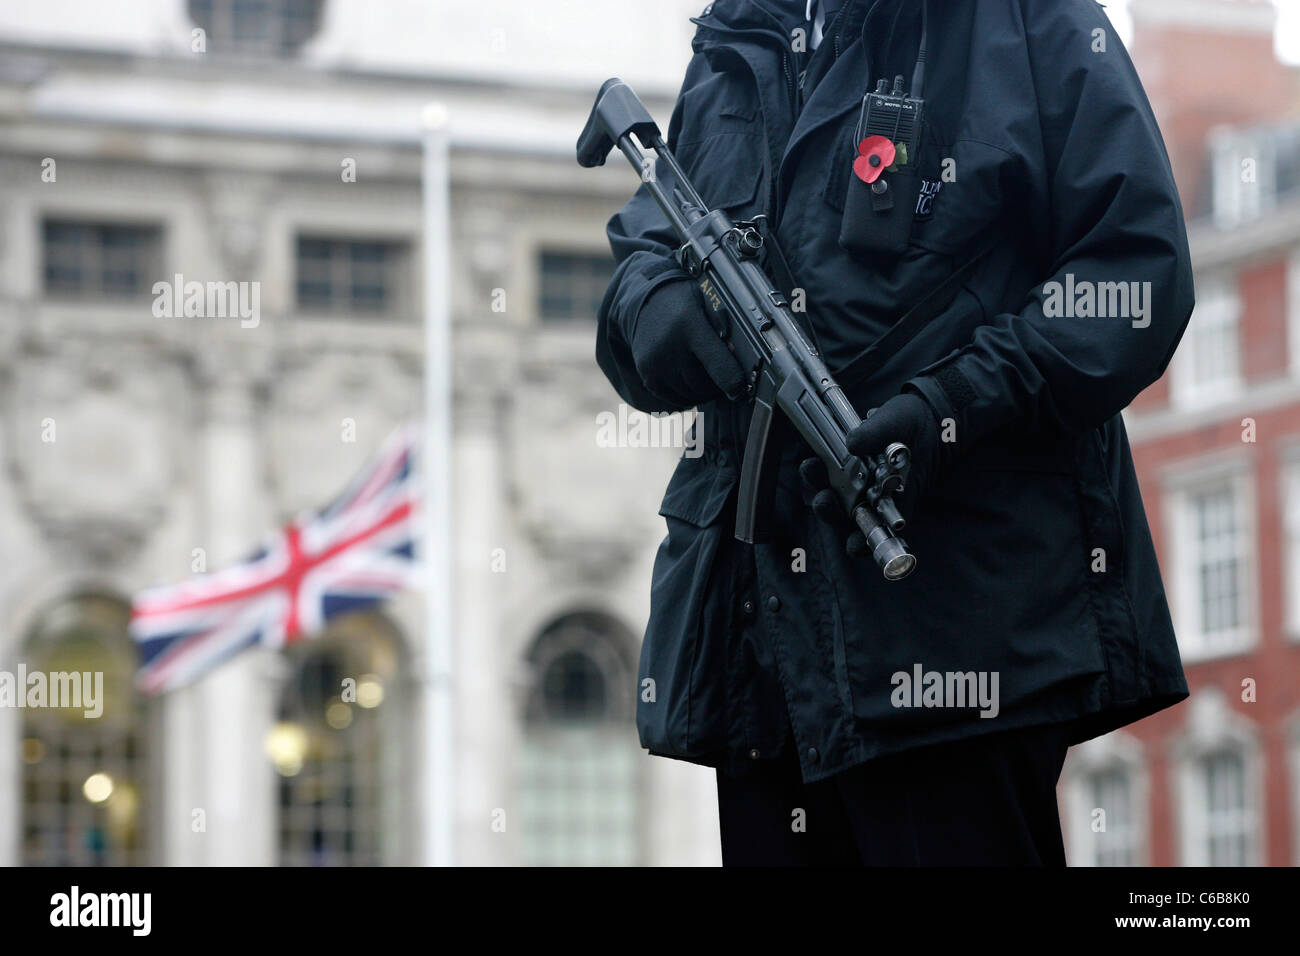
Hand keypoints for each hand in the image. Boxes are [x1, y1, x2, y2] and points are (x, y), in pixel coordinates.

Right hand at [630, 279, 747, 408]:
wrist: (644, 302)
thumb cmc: (681, 304)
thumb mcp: (706, 305)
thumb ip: (721, 332)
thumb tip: (736, 359)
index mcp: (691, 326)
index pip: (719, 367)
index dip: (734, 384)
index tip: (739, 389)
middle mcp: (670, 347)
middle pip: (703, 385)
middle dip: (717, 386)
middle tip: (721, 377)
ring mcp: (655, 364)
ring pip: (690, 395)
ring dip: (702, 393)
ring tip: (705, 378)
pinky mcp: (646, 374)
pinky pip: (673, 398)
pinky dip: (686, 396)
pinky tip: (690, 383)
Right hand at [799, 391, 944, 557]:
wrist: (939, 431)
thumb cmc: (907, 422)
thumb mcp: (892, 419)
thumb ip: (874, 431)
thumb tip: (852, 443)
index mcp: (845, 459)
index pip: (822, 469)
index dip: (814, 472)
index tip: (811, 466)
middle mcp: (854, 483)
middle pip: (831, 499)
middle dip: (824, 503)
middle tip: (823, 500)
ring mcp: (872, 501)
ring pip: (848, 519)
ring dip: (842, 523)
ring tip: (844, 526)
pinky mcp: (892, 515)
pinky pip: (875, 533)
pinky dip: (865, 543)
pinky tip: (858, 544)